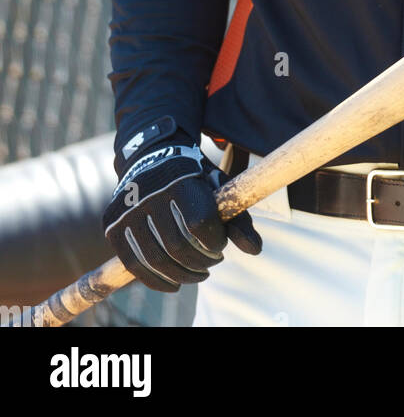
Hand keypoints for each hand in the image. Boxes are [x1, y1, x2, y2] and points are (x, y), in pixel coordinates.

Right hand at [103, 133, 261, 292]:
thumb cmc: (193, 176)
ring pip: (156, 260)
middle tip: (212, 262)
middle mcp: (149, 192)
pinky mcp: (112, 226)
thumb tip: (255, 250)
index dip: (215, 241)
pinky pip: (134, 265)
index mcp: (180, 178)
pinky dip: (156, 281)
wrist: (150, 156)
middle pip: (179, 246)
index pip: (200, 223)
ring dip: (182, 275)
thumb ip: (238, 218)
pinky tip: (174, 283)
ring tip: (198, 273)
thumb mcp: (218, 187)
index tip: (220, 243)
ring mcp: (127, 210)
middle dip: (201, 262)